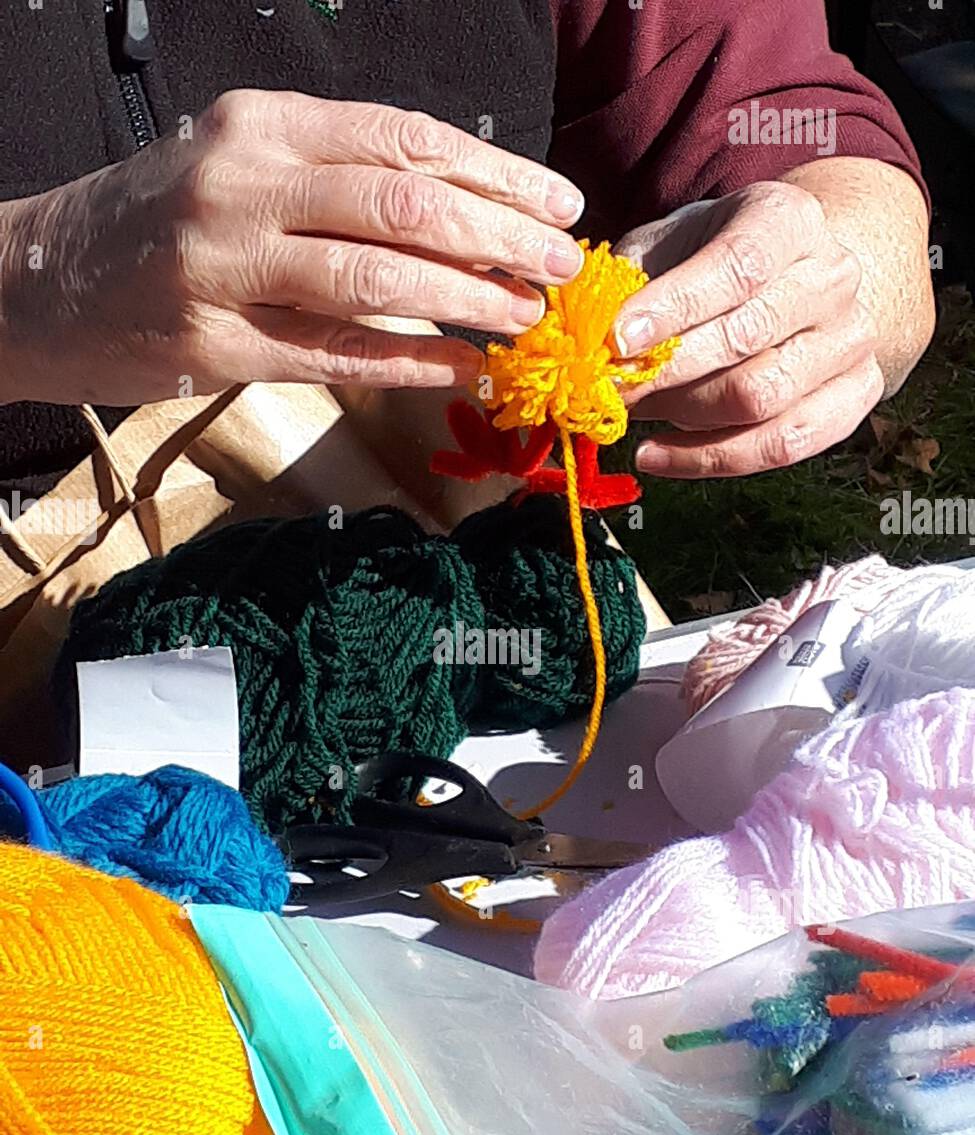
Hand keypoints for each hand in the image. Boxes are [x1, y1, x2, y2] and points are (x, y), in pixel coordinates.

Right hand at [0, 91, 584, 405]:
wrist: (38, 280)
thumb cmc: (158, 219)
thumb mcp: (240, 163)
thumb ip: (333, 176)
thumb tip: (457, 208)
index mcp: (262, 125)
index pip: (403, 139)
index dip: (493, 174)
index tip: (557, 203)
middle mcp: (245, 185)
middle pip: (403, 206)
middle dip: (499, 238)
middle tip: (562, 268)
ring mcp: (226, 269)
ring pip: (375, 282)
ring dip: (466, 303)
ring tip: (526, 319)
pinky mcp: (215, 348)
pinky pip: (333, 356)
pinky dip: (409, 364)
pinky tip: (464, 370)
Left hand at [612, 182, 884, 477]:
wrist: (792, 282)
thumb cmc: (712, 262)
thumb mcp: (669, 246)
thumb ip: (629, 281)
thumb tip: (584, 332)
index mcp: (789, 221)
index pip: (737, 268)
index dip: (675, 307)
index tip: (618, 339)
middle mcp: (833, 277)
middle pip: (747, 340)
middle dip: (666, 372)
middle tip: (609, 388)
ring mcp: (851, 340)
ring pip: (761, 399)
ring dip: (682, 416)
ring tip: (635, 411)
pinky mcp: (856, 395)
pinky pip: (783, 445)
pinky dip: (710, 459)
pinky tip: (657, 455)